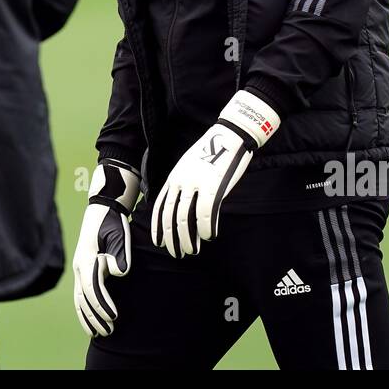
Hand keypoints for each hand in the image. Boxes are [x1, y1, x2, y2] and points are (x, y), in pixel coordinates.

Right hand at [72, 160, 139, 337]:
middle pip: (83, 298)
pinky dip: (83, 309)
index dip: (102, 304)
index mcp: (87, 258)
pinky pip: (79, 294)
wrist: (102, 208)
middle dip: (95, 317)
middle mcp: (80, 266)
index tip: (114, 317)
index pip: (92, 288)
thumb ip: (119, 254)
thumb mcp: (119, 234)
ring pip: (79, 299)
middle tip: (108, 332)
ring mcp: (79, 268)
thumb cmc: (112, 221)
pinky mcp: (83, 269)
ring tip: (98, 333)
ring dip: (87, 317)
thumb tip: (118, 273)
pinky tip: (90, 320)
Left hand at [152, 90, 279, 257]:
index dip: (158, 227)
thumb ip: (183, 184)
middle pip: (170, 217)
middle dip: (172, 239)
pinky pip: (205, 214)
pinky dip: (205, 229)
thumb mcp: (188, 165)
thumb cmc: (212, 151)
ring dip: (188, 239)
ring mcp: (196, 184)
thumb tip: (181, 206)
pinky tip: (209, 237)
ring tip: (193, 250)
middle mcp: (181, 182)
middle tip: (177, 253)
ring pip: (185, 219)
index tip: (160, 242)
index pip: (159, 207)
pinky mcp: (213, 187)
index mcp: (174, 177)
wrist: (230, 135)